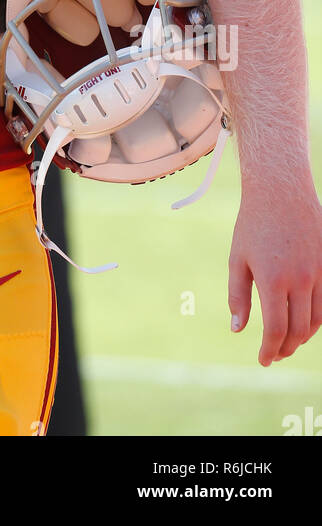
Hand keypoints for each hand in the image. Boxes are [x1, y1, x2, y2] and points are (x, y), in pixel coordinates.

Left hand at [228, 185, 321, 364]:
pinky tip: (302, 322)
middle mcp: (300, 280)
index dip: (270, 350)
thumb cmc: (253, 225)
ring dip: (303, 337)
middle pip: (298, 330)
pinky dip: (316, 320)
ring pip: (317, 320)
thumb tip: (238, 329)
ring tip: (287, 343)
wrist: (281, 191)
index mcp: (273, 279)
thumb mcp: (238, 259)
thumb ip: (238, 296)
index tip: (263, 360)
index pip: (276, 329)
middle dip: (286, 348)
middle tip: (274, 356)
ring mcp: (318, 273)